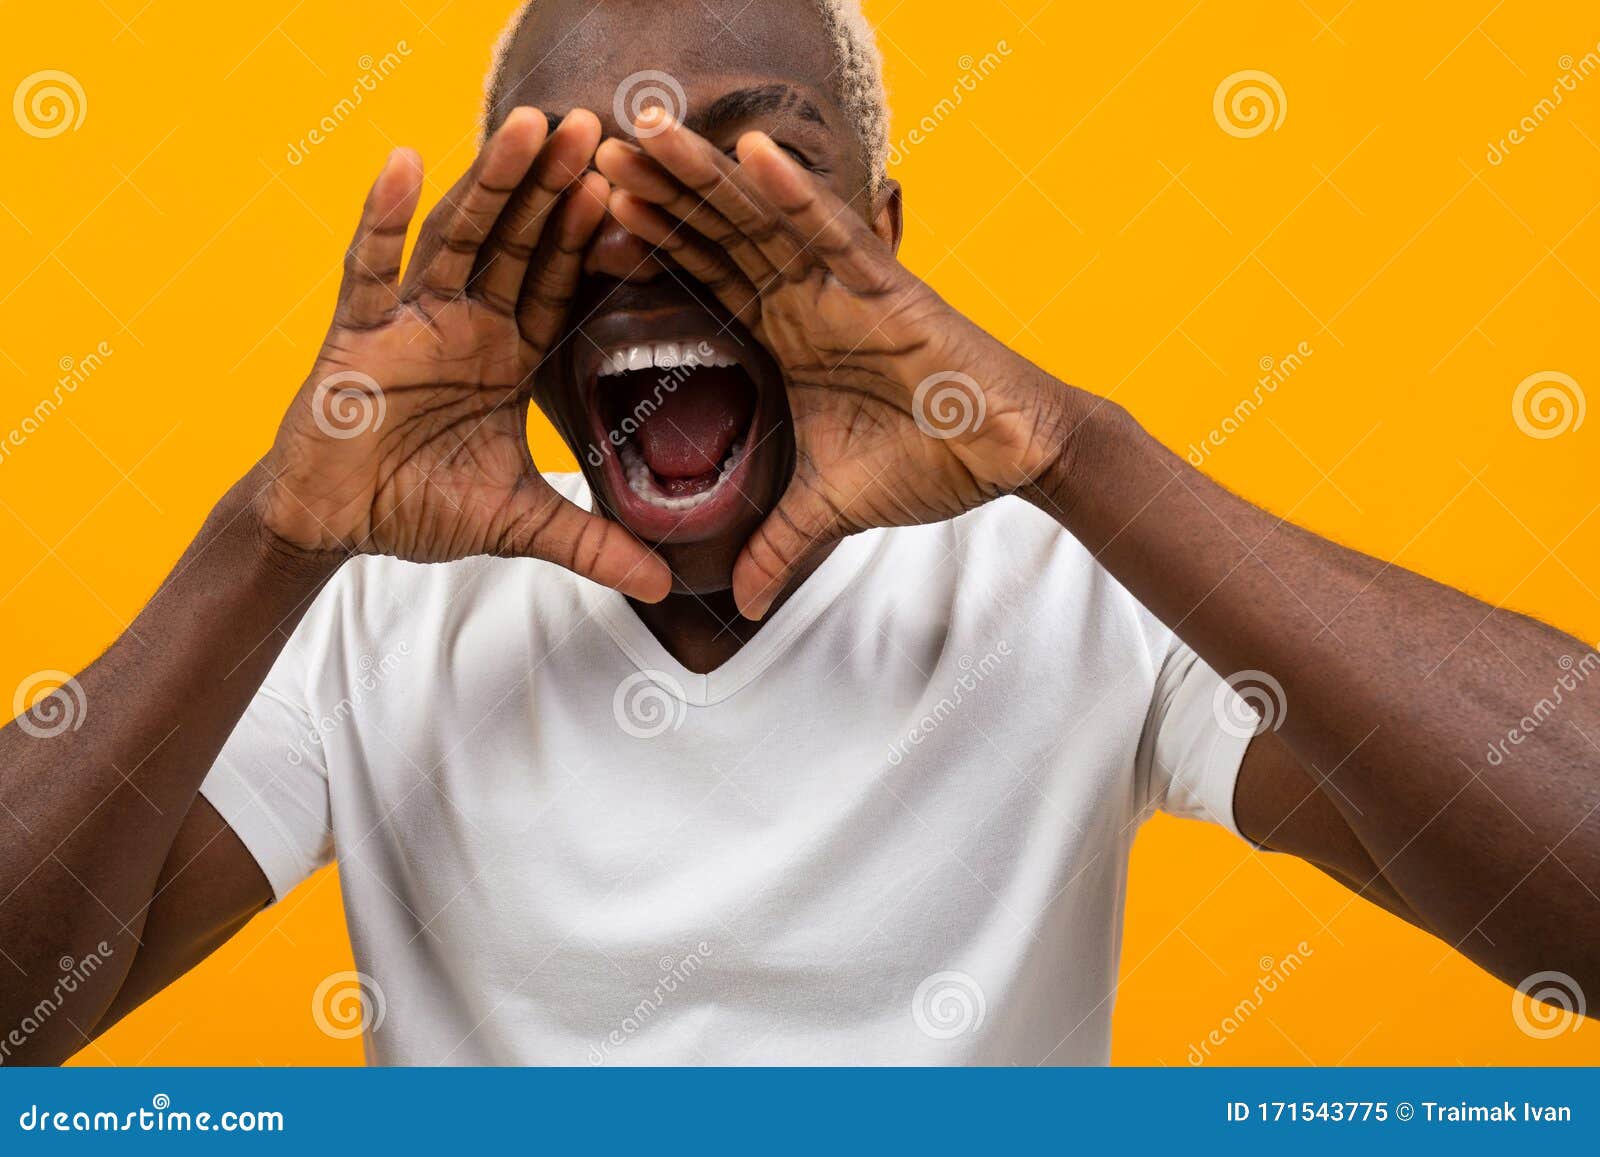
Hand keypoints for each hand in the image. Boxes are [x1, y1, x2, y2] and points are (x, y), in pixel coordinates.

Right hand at [256, 108, 669, 601]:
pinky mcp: (355, 332)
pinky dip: (382, 218)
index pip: (561, 285)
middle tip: (593, 126)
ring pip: (456, 239)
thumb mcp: (519, 523)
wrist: (336, 526)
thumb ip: (592, 544)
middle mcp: (466, 324)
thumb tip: (665, 587)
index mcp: (509, 354)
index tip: (632, 191)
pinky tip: (403, 161)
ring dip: (489, 183)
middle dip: (552, 187)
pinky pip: (369, 267)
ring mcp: (410, 321)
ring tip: (525, 127)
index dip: (591, 240)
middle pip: (518, 243)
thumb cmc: (419, 504)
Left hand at [595, 110, 1073, 616]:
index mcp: (785, 331)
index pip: (704, 277)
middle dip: (656, 191)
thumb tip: (741, 604)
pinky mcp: (888, 287)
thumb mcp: (830, 508)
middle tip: (587, 151)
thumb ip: (778, 542)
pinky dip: (792, 194)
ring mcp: (842, 286)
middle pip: (716, 232)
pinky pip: (831, 233)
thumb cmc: (929, 460)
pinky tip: (748, 153)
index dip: (651, 245)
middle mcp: (805, 295)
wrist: (1007, 454)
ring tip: (643, 131)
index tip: (585, 218)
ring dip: (702, 176)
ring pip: (759, 219)